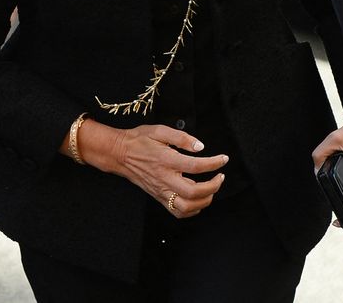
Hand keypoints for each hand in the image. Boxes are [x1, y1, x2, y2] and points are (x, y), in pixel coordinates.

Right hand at [78, 121, 227, 218]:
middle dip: (213, 187)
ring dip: (204, 201)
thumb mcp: (159, 130)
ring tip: (211, 189)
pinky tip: (198, 201)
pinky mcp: (158, 197)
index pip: (196, 166)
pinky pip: (177, 212)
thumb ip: (181, 137)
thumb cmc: (139, 140)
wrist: (119, 154)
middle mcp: (164, 178)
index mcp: (166, 160)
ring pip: (186, 207)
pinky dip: (191, 210)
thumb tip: (200, 146)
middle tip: (220, 177)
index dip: (214, 163)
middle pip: (194, 192)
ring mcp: (161, 191)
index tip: (224, 159)